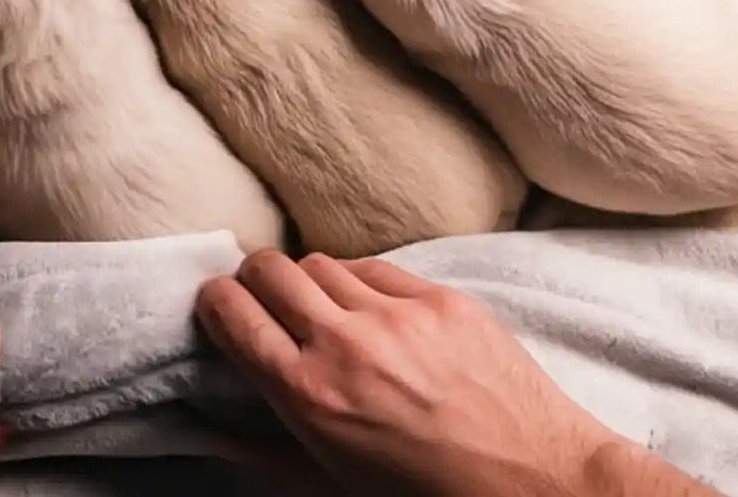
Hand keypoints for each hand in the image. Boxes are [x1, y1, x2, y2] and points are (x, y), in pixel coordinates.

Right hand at [196, 250, 620, 496]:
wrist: (535, 483)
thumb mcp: (329, 484)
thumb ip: (258, 452)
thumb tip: (202, 426)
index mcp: (309, 396)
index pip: (233, 313)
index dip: (214, 300)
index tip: (218, 305)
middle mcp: (346, 345)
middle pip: (269, 269)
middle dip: (252, 279)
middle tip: (261, 300)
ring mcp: (398, 315)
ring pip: (321, 262)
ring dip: (308, 282)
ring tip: (322, 312)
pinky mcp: (442, 299)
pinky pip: (376, 268)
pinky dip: (360, 284)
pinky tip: (372, 313)